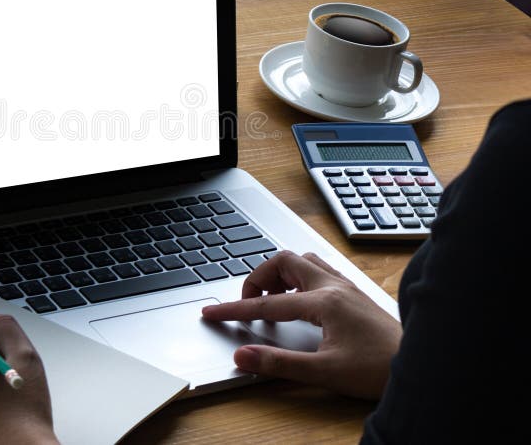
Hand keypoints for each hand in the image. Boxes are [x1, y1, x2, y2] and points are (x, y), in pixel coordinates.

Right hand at [202, 250, 400, 399]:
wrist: (421, 365)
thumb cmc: (379, 369)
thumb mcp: (324, 372)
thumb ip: (279, 363)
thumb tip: (244, 356)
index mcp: (324, 301)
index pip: (267, 302)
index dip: (234, 309)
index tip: (212, 313)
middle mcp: (334, 285)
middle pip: (284, 260)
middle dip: (258, 277)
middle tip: (249, 303)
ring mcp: (345, 286)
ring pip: (303, 260)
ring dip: (280, 273)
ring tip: (272, 299)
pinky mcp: (353, 293)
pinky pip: (317, 270)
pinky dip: (298, 278)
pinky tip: (299, 301)